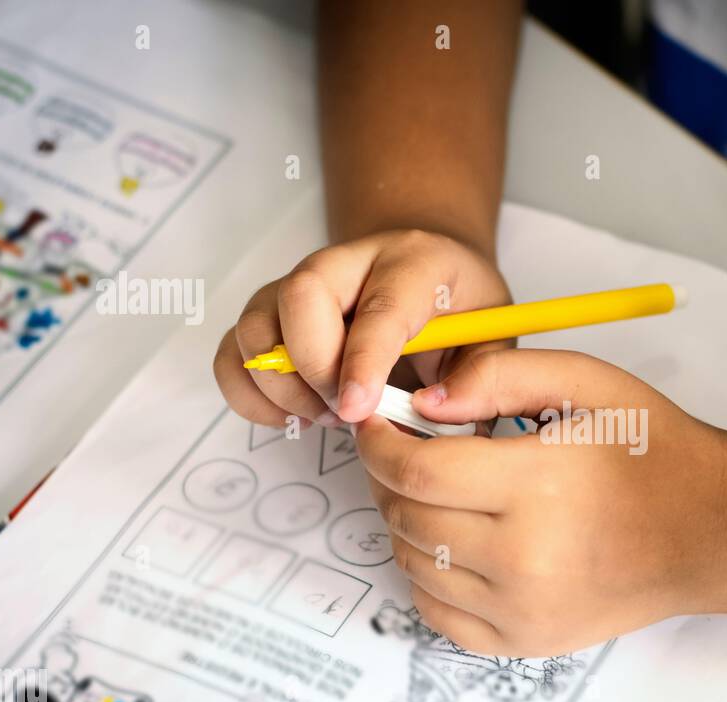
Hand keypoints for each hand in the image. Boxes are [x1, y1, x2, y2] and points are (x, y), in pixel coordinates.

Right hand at [213, 229, 511, 428]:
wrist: (428, 267)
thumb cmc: (460, 307)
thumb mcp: (493, 334)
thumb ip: (480, 376)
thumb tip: (438, 415)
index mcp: (414, 261)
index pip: (379, 306)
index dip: (363, 361)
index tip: (358, 410)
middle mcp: (346, 263)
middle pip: (299, 299)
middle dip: (316, 371)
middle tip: (348, 413)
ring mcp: (299, 286)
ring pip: (256, 327)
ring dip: (283, 388)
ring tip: (328, 413)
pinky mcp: (271, 315)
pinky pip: (234, 354)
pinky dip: (251, 394)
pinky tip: (294, 414)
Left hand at [356, 349, 726, 656]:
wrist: (713, 531)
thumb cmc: (654, 451)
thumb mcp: (589, 382)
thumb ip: (501, 376)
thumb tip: (423, 405)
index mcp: (539, 486)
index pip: (414, 470)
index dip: (378, 442)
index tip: (378, 423)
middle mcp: (524, 559)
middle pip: (406, 517)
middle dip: (389, 477)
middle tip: (408, 450)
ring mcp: (522, 612)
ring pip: (414, 564)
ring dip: (408, 522)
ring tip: (441, 492)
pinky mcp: (524, 643)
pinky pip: (436, 612)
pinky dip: (428, 574)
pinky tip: (458, 540)